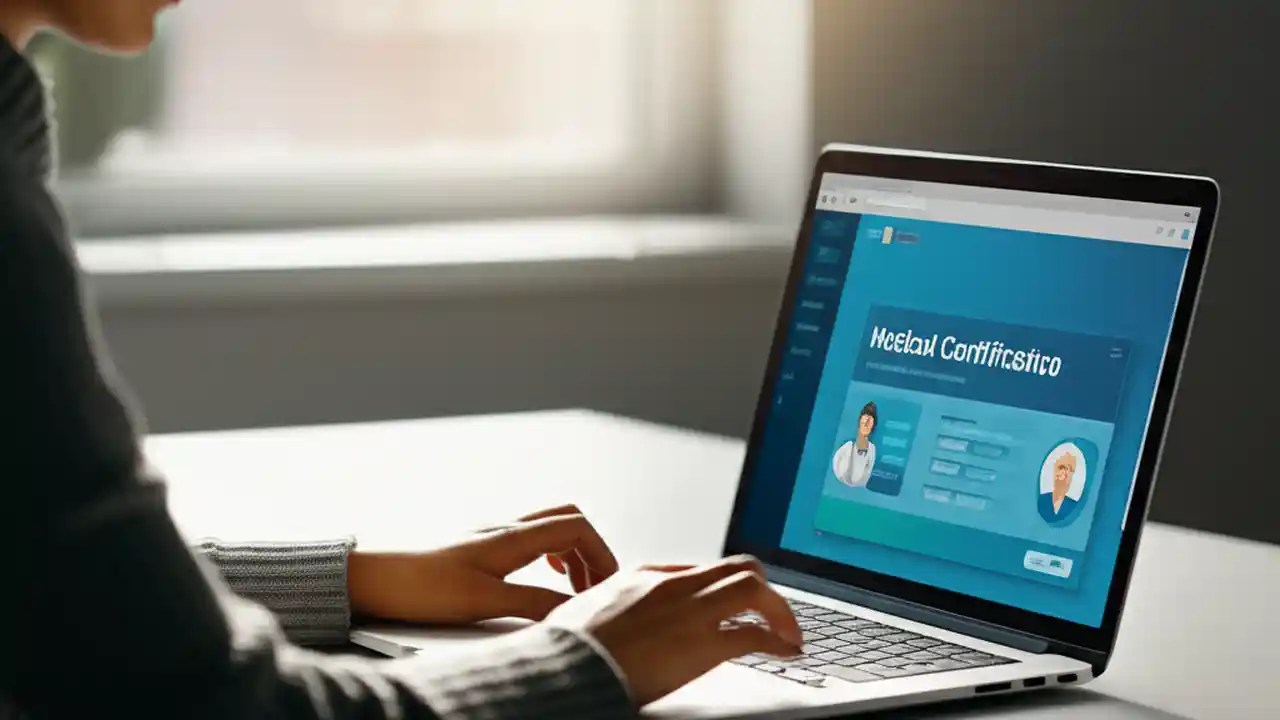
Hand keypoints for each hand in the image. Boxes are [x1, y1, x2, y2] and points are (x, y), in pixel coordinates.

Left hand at [348, 504, 618, 623]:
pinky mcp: (478, 550)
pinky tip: (537, 579)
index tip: (607, 586)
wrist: (373, 578)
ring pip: (548, 529)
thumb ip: (533, 603)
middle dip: (591, 550)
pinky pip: (528, 541)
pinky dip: (547, 556)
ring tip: (571, 588)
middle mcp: (504, 530)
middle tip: (594, 586)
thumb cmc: (420, 587)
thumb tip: (574, 610)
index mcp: (512, 537)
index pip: (577, 527)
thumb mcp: (483, 602)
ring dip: (570, 553)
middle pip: (568, 520)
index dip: (601, 554)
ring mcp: (491, 537)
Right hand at [545, 555, 802, 706]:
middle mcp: (673, 585)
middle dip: (762, 589)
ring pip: (753, 587)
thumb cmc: (569, 648)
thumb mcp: (585, 611)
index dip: (721, 591)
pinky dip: (777, 640)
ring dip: (779, 610)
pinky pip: (754, 634)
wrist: (567, 668)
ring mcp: (690, 611)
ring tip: (787, 632)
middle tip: (773, 612)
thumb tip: (610, 617)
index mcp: (644, 575)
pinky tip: (784, 650)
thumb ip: (610, 607)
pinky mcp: (702, 645)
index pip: (698, 571)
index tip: (731, 607)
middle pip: (736, 568)